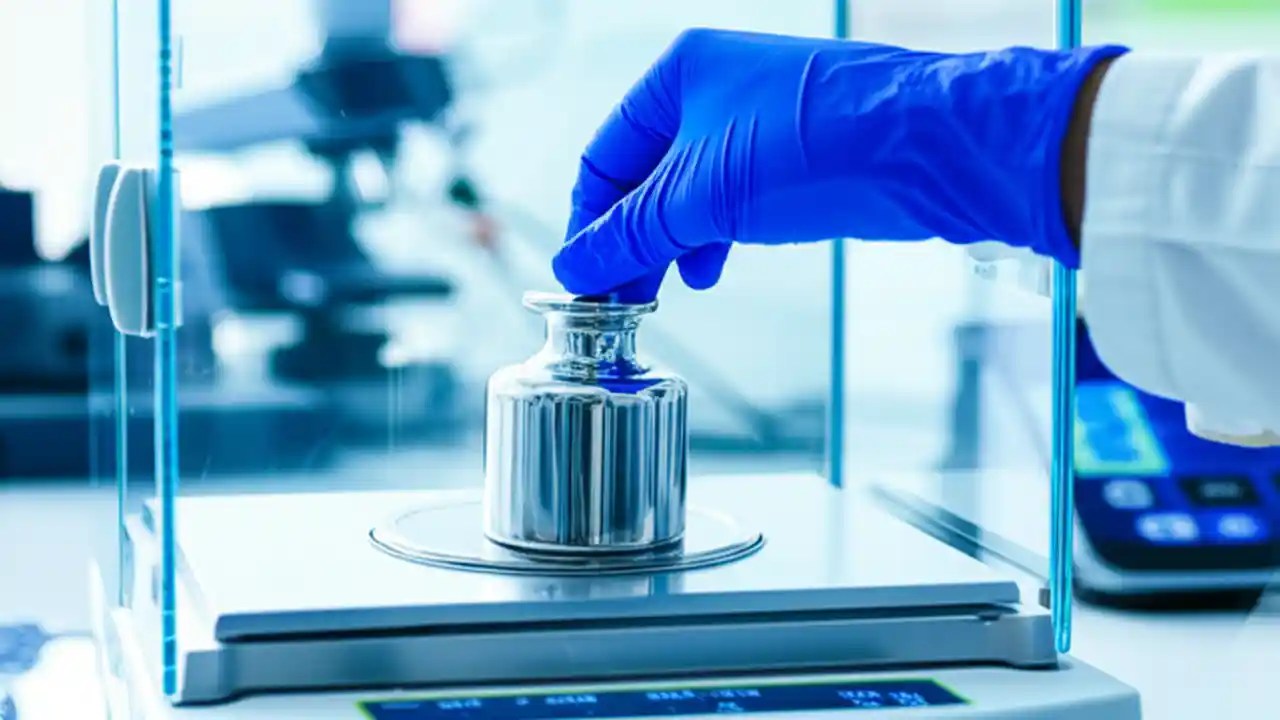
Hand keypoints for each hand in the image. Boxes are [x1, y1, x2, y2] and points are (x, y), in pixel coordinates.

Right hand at [553, 29, 1125, 300]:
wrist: (931, 147)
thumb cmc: (818, 144)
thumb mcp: (703, 195)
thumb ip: (632, 234)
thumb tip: (576, 267)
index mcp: (679, 75)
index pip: (605, 156)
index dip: (588, 221)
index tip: (582, 276)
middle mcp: (714, 91)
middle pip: (644, 178)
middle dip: (629, 240)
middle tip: (617, 298)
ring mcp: (756, 125)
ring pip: (688, 195)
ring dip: (669, 246)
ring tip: (661, 292)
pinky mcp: (794, 160)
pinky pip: (731, 202)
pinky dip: (712, 238)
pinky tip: (710, 269)